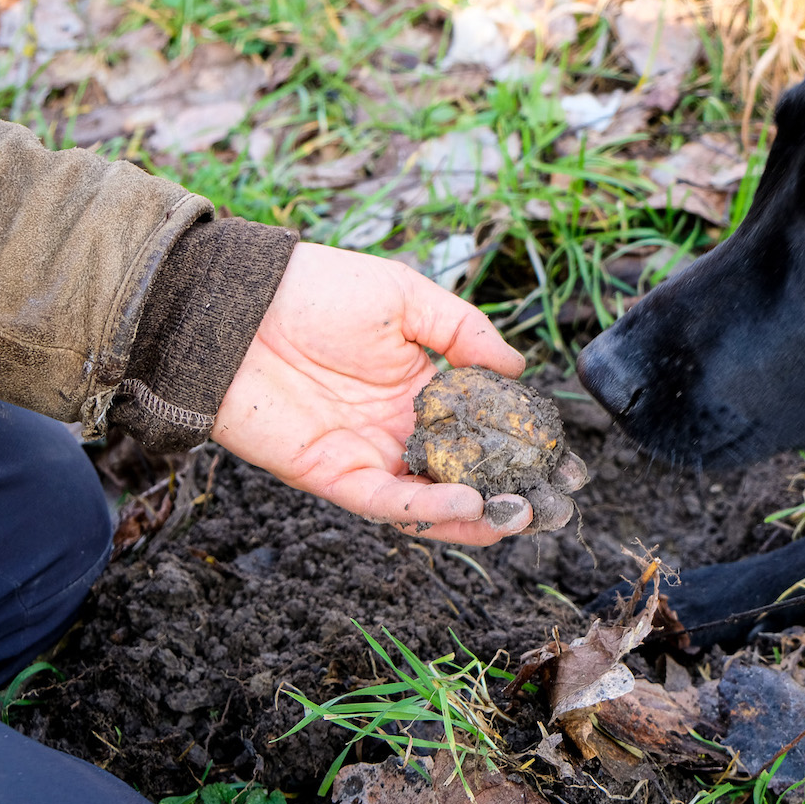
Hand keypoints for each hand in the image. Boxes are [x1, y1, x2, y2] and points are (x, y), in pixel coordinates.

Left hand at [213, 242, 531, 544]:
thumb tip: (517, 365)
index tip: (567, 462)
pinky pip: (390, 503)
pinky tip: (472, 506)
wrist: (237, 305)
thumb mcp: (405, 295)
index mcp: (421, 384)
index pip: (485, 427)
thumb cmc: (317, 288)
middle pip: (467, 472)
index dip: (526, 446)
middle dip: (515, 492)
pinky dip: (430, 512)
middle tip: (559, 504)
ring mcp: (369, 454)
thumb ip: (463, 331)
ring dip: (480, 516)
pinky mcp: (334, 475)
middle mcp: (400, 427)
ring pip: (433, 500)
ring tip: (523, 515)